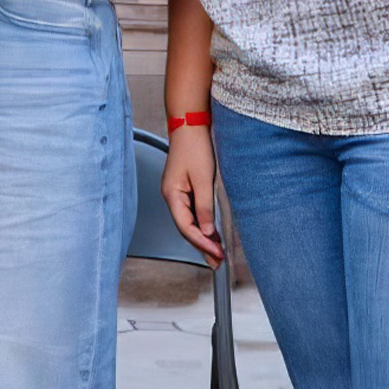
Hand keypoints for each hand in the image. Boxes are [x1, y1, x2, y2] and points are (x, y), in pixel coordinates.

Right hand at [160, 126, 223, 263]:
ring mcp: (176, 193)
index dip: (202, 243)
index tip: (217, 254)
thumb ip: (204, 207)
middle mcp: (171, 196)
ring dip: (202, 237)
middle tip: (217, 262)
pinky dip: (201, 224)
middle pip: (185, 228)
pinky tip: (211, 233)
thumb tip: (206, 231)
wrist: (190, 126)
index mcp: (172, 195)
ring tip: (216, 253)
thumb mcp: (203, 180)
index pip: (186, 227)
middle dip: (201, 246)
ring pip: (188, 222)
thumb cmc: (194, 147)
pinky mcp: (183, 188)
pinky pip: (191, 212)